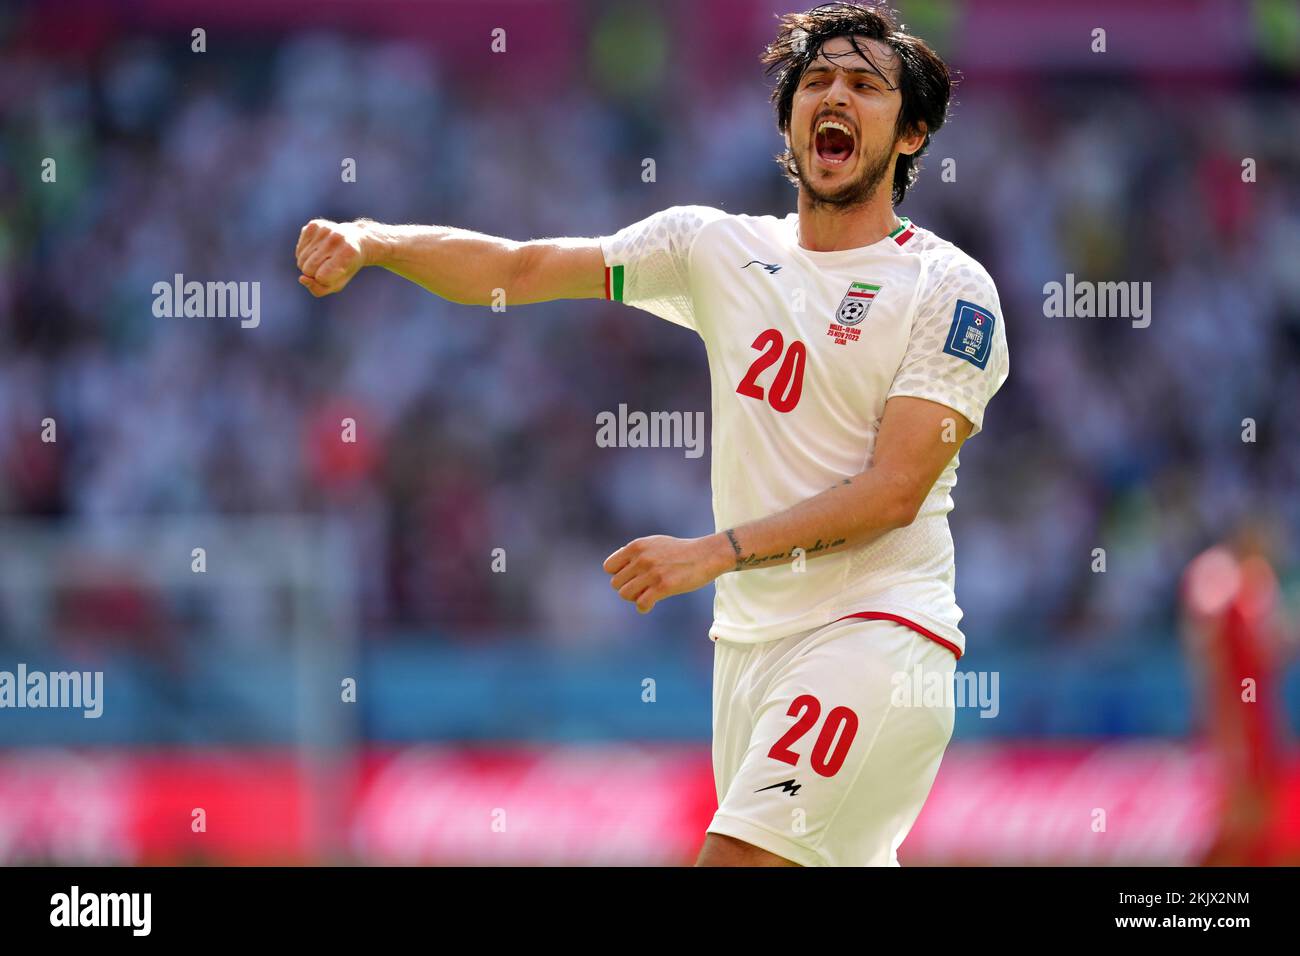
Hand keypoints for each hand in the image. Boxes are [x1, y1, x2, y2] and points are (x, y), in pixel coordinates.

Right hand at [296, 219, 372, 296]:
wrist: (356, 241)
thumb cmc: (346, 266)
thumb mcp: (339, 283)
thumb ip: (319, 289)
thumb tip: (302, 279)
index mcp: (347, 254)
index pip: (321, 277)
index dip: (323, 280)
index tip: (333, 273)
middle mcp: (336, 238)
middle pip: (308, 269)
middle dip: (313, 273)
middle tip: (327, 266)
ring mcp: (324, 229)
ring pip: (301, 259)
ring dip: (308, 263)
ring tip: (323, 257)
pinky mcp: (314, 225)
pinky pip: (299, 249)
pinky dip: (305, 253)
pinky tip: (317, 249)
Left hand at [603, 534, 730, 613]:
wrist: (707, 555)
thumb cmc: (681, 551)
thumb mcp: (655, 543)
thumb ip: (635, 552)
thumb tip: (614, 566)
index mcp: (637, 546)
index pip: (609, 567)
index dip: (618, 575)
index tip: (632, 578)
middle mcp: (642, 558)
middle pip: (616, 584)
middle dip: (627, 588)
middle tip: (642, 589)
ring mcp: (652, 572)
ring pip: (625, 594)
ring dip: (635, 598)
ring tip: (647, 595)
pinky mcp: (664, 586)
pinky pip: (641, 604)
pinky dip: (643, 607)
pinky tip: (651, 604)